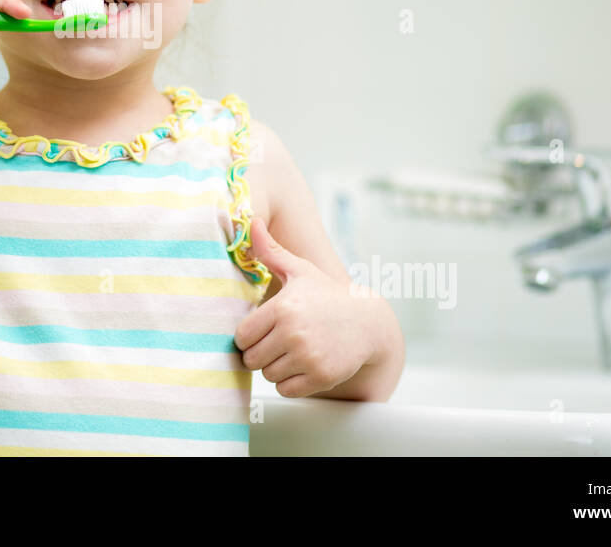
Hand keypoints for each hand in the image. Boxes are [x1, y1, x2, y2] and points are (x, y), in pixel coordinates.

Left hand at [234, 215, 375, 397]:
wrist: (368, 322)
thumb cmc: (327, 295)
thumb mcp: (301, 270)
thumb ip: (271, 251)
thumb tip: (251, 220)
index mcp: (283, 307)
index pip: (242, 336)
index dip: (248, 335)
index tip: (261, 330)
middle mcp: (294, 333)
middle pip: (252, 359)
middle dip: (260, 353)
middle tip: (276, 343)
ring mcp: (308, 357)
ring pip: (268, 375)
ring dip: (276, 368)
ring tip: (292, 352)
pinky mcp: (321, 377)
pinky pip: (286, 390)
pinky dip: (290, 382)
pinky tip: (303, 365)